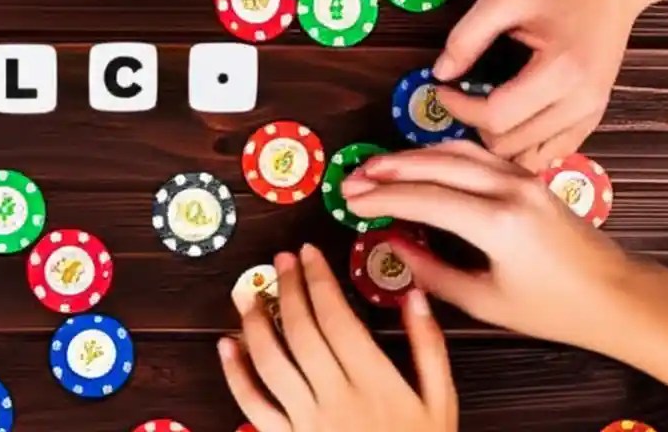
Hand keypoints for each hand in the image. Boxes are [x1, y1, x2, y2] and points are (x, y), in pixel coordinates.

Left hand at [218, 246, 455, 431]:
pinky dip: (235, 374)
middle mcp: (336, 398)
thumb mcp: (441, 403)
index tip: (308, 253)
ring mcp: (306, 422)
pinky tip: (227, 346)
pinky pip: (253, 405)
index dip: (318, 280)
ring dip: (254, 323)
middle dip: (287, 289)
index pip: (337, 317)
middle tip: (280, 261)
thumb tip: (413, 294)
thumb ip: (429, 347)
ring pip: (270, 361)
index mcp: (376, 383)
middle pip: (301, 331)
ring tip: (249, 293)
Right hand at [343, 141, 632, 347]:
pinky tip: (418, 164)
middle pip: (434, 164)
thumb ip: (433, 272)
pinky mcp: (528, 176)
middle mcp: (508, 189)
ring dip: (411, 156)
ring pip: (454, 151)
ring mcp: (521, 177)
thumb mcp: (486, 302)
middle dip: (387, 169)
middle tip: (351, 179)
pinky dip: (440, 155)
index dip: (381, 197)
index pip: (423, 198)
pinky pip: (475, 155)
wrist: (616, 294)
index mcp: (497, 223)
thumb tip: (394, 244)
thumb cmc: (554, 308)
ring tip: (376, 168)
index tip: (350, 200)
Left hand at [430, 0, 636, 170]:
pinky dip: (521, 148)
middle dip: (474, 126)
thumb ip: (467, 36)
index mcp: (562, 72)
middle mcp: (581, 103)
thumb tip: (440, 73)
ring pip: (528, 160)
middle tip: (461, 98)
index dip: (459, 108)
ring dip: (496, 143)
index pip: (496, 117)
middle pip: (509, 145)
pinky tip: (507, 122)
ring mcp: (590, 117)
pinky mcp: (591, 122)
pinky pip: (549, 156)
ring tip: (481, 111)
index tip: (441, 89)